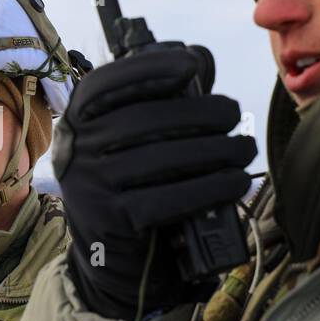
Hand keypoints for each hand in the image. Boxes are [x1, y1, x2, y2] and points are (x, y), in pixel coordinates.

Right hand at [53, 44, 254, 319]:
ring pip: (160, 158)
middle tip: (234, 114)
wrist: (111, 263)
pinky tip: (234, 182)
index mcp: (76, 123)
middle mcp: (76, 151)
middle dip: (198, 112)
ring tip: (244, 149)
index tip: (192, 65)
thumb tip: (199, 57)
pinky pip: (167, 198)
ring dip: (214, 150)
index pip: (104, 85)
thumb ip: (160, 103)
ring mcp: (89, 187)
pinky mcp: (111, 221)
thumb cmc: (133, 190)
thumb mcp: (133, 146)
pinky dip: (208, 188)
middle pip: (142, 120)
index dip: (149, 70)